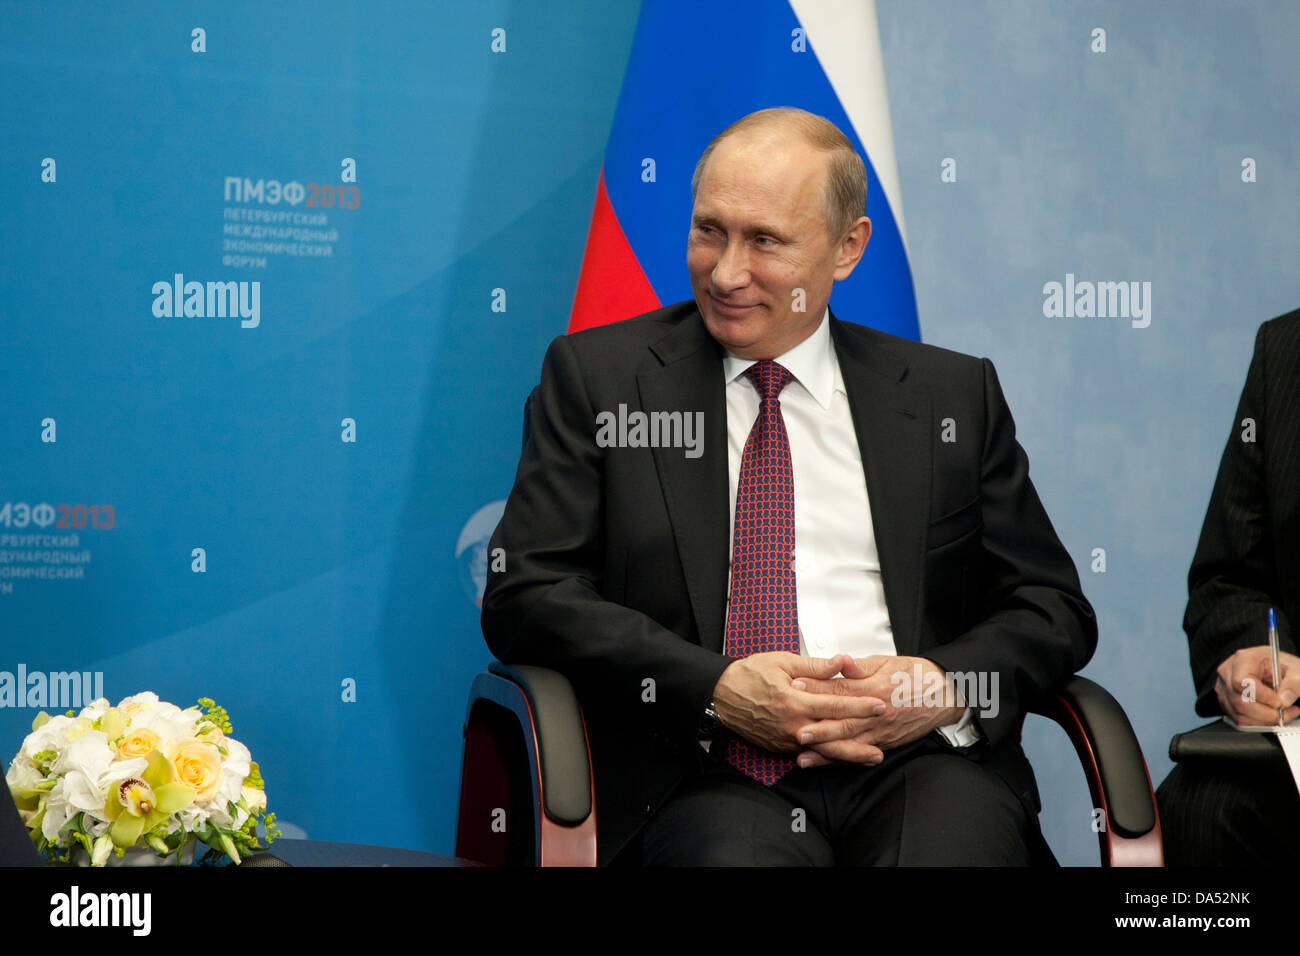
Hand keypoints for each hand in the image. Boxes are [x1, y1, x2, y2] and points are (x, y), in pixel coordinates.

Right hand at [711, 653, 887, 759]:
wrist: (719, 695)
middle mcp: (792, 725)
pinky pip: (807, 753)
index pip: (835, 705)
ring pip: (822, 751)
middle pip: (833, 737)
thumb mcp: (782, 662)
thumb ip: (815, 666)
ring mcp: (785, 739)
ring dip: (848, 755)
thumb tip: (841, 662)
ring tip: (870, 757)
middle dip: (860, 741)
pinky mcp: (779, 746)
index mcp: (795, 702)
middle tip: (882, 745)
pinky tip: (842, 757)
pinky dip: (826, 756)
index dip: (859, 706)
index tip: (878, 705)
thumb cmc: (748, 675)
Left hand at [791, 655, 966, 767]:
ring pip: (848, 740)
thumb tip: (839, 661)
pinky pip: (858, 753)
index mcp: (875, 687)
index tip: (794, 685)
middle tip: (792, 724)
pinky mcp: (883, 743)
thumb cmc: (914, 676)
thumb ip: (860, 666)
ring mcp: (880, 730)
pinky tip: (822, 762)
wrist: (943, 696)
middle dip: (815, 722)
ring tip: (801, 751)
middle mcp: (877, 712)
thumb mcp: (887, 662)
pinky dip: (840, 759)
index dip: (816, 688)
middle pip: (841, 718)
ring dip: (824, 747)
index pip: (840, 688)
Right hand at [1214, 646, 1299, 724]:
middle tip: (1284, 712)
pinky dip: (1258, 723)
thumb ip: (1294, 683)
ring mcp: (1225, 688)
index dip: (1261, 696)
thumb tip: (1285, 699)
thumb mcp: (1295, 669)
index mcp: (1243, 659)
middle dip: (1266, 713)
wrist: (1273, 668)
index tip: (1279, 703)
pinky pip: (1239, 719)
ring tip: (1283, 714)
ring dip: (1264, 720)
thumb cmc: (1280, 665)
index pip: (1242, 681)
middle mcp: (1229, 673)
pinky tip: (1272, 716)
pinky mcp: (1227, 702)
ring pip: (1239, 714)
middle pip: (1239, 701)